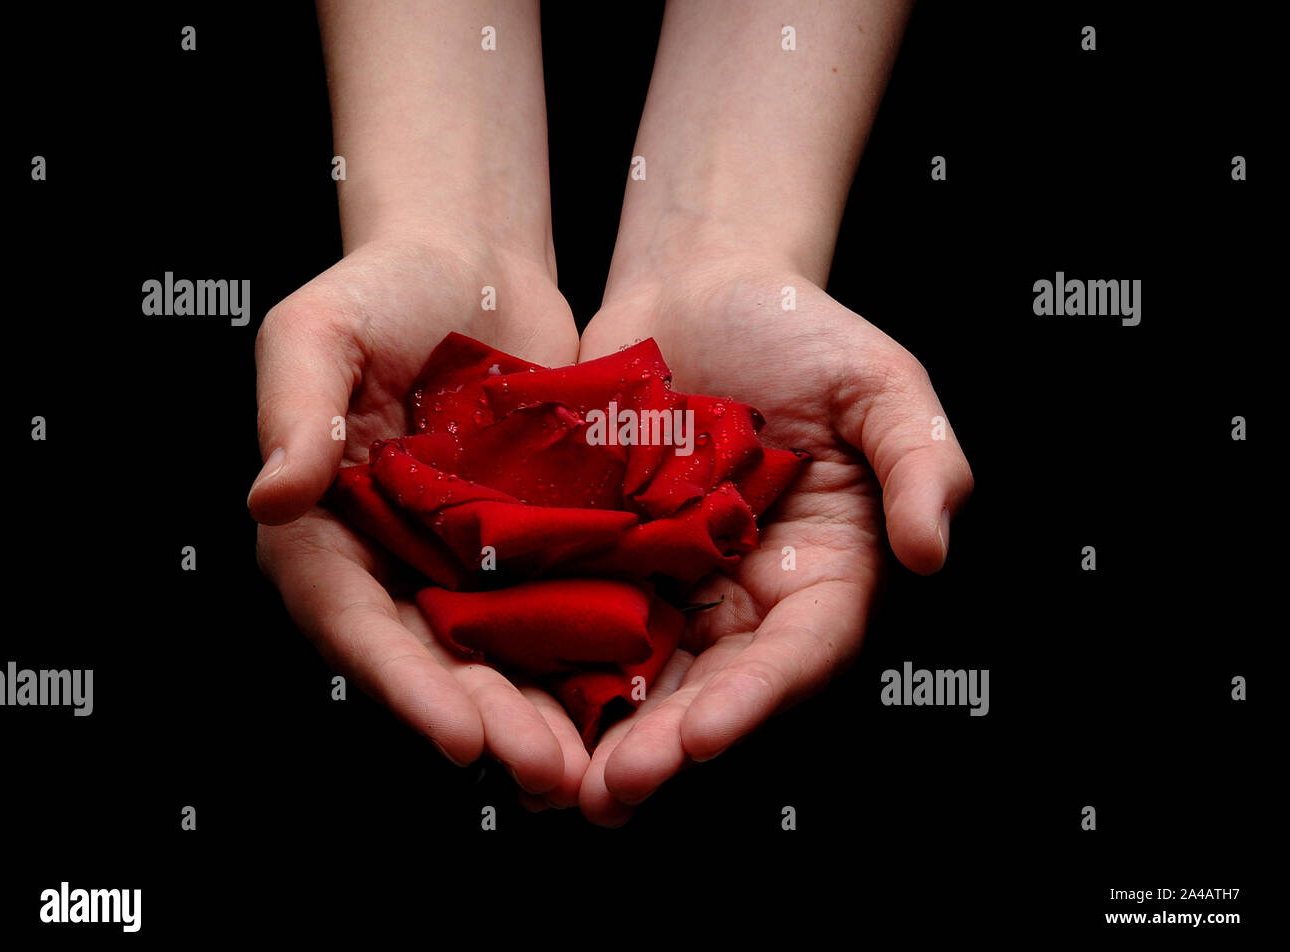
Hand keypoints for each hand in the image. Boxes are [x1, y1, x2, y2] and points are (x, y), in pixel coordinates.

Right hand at [251, 235, 591, 803]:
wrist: (472, 266)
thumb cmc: (380, 288)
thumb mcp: (317, 331)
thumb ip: (293, 410)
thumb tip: (270, 497)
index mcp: (324, 529)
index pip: (352, 621)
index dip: (401, 684)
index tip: (459, 735)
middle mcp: (390, 562)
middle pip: (432, 661)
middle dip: (486, 720)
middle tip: (546, 774)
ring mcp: (462, 560)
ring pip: (498, 655)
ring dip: (542, 712)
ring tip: (593, 763)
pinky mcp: (530, 544)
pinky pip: (555, 607)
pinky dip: (586, 655)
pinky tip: (634, 695)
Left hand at [571, 258, 972, 823]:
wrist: (695, 284)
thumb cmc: (798, 326)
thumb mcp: (880, 381)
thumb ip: (920, 460)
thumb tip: (935, 552)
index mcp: (823, 571)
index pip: (798, 652)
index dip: (757, 699)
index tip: (707, 735)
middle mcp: (746, 597)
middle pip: (713, 686)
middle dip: (667, 743)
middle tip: (615, 791)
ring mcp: (671, 585)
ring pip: (639, 677)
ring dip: (600, 735)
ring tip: (553, 784)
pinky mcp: (605, 562)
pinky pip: (575, 626)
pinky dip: (547, 674)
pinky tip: (508, 710)